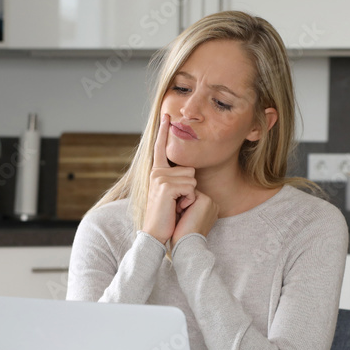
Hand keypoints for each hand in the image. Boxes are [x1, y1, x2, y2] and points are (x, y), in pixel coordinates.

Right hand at [142, 114, 196, 244]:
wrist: (156, 233)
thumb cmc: (167, 216)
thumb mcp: (171, 194)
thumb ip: (176, 180)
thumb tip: (189, 171)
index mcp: (157, 172)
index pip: (160, 148)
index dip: (164, 131)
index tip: (166, 115)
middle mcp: (157, 172)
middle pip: (189, 168)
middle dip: (190, 187)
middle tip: (177, 202)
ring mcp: (160, 178)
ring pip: (192, 178)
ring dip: (190, 194)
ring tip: (177, 205)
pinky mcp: (166, 186)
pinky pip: (190, 186)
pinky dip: (188, 199)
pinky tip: (177, 207)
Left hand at [171, 189, 218, 249]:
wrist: (186, 244)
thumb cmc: (182, 236)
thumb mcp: (186, 220)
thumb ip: (187, 208)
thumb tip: (178, 198)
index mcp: (210, 212)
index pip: (193, 200)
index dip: (183, 205)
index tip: (178, 217)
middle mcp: (213, 207)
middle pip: (192, 195)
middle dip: (182, 202)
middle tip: (177, 215)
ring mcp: (211, 203)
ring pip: (190, 193)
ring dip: (182, 201)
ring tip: (179, 214)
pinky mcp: (205, 201)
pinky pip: (190, 192)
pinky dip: (182, 200)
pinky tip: (180, 211)